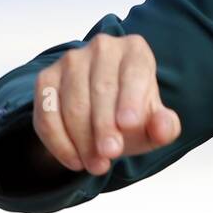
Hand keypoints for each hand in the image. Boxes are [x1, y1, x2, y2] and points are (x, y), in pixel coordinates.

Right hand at [32, 34, 180, 174]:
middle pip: (101, 89)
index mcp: (135, 50)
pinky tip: (75, 160)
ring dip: (83, 139)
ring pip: (72, 103)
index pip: (134, 74)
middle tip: (111, 154)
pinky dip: (59, 141)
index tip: (129, 125)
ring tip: (97, 165)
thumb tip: (163, 128)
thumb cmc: (133, 115)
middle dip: (104, 126)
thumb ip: (165, 126)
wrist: (103, 115)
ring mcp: (71, 61)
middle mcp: (103, 48)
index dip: (131, 99)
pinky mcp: (46, 79)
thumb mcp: (155, 124)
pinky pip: (47, 113)